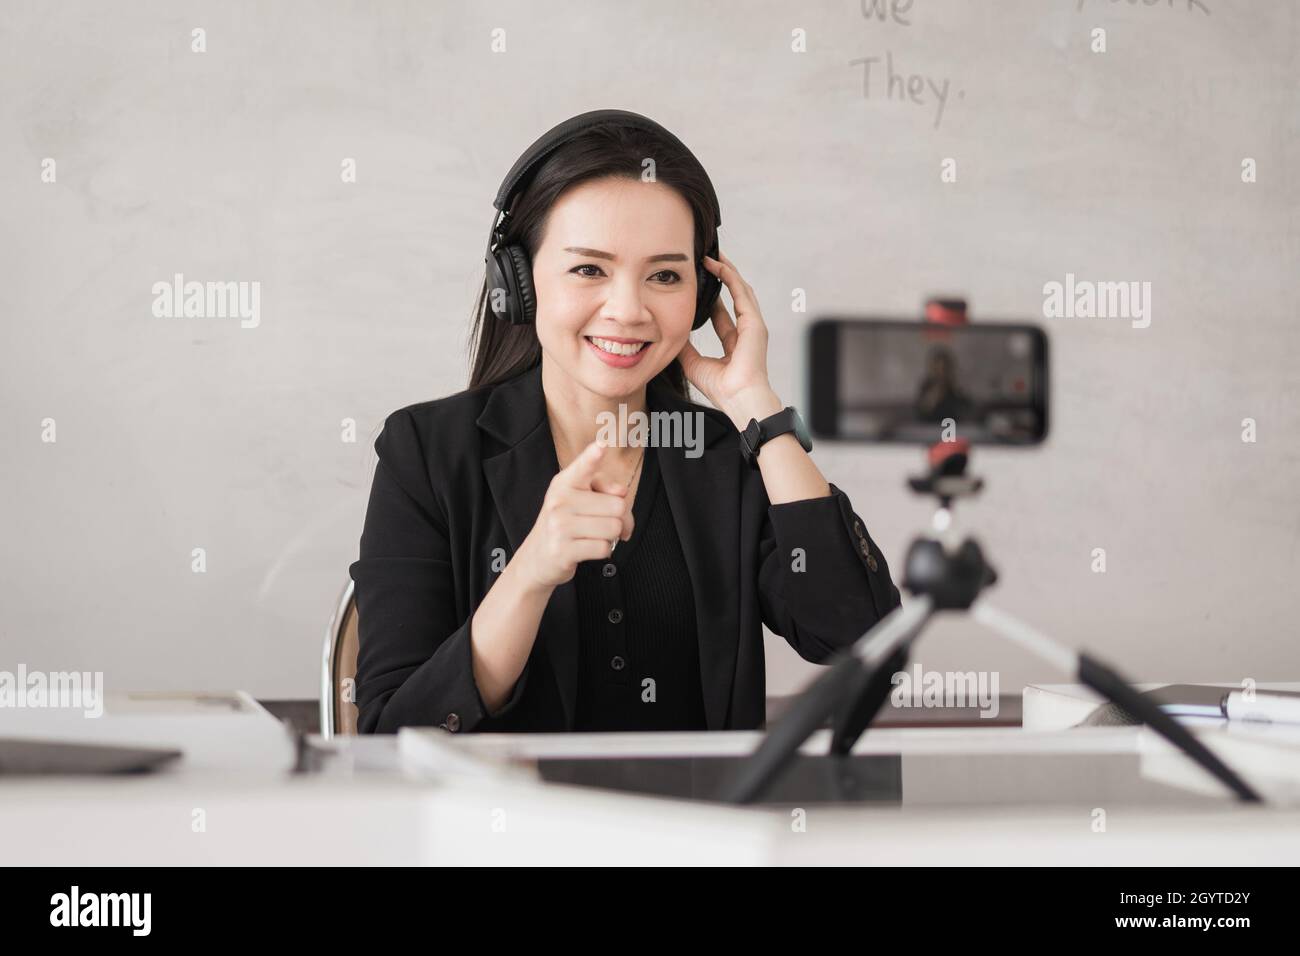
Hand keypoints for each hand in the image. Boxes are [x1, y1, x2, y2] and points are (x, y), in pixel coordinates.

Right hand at [516, 440, 634, 589]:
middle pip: (617, 506)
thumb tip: (621, 492)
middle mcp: (560, 501)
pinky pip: (604, 548)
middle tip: (610, 525)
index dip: (592, 457)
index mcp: (564, 483)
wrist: (536, 558)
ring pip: (613, 528)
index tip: (601, 445)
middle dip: (621, 519)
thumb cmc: (564, 523)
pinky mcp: (563, 550)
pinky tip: (588, 548)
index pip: (583, 467)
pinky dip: (603, 551)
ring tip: (595, 536)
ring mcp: (560, 526)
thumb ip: (601, 488)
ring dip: (611, 536)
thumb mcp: (577, 499)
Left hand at [678, 250, 782, 428]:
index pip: (722, 313)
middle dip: (721, 276)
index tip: (700, 283)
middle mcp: (746, 331)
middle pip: (734, 295)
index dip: (712, 297)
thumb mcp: (694, 363)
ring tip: (712, 255)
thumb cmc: (722, 388)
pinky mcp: (755, 322)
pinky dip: (730, 276)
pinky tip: (718, 265)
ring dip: (726, 270)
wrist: (739, 399)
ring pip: (740, 289)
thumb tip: (669, 332)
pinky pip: (742, 292)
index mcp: (735, 342)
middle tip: (706, 260)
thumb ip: (685, 347)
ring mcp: (753, 325)